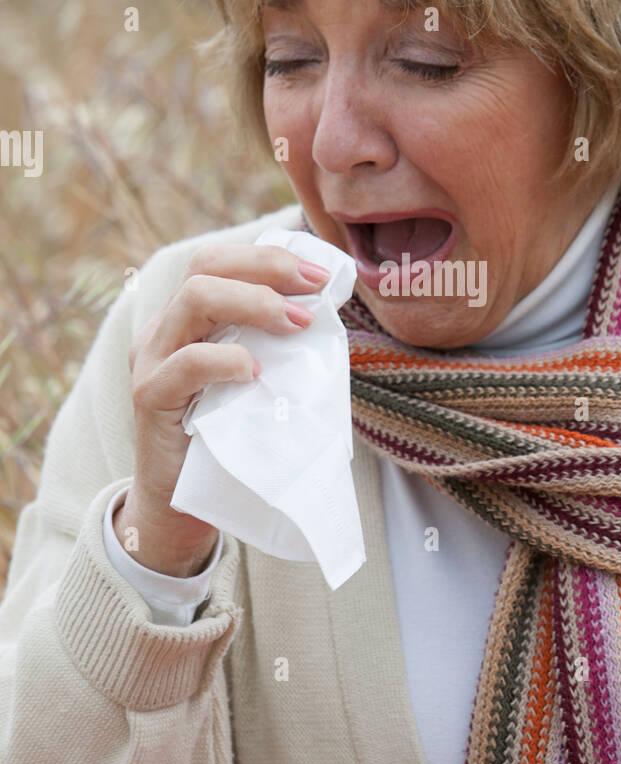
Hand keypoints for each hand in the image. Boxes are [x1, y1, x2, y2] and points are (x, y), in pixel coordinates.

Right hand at [114, 243, 329, 576]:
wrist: (183, 507)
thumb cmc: (229, 439)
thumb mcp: (256, 381)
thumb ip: (276, 345)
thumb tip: (328, 310)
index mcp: (186, 320)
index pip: (218, 261)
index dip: (269, 256)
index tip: (320, 274)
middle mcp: (162, 331)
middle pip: (205, 267)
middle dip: (266, 267)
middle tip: (314, 289)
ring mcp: (150, 361)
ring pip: (194, 300)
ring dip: (255, 303)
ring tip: (297, 324)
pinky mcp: (149, 399)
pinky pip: (185, 363)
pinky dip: (226, 359)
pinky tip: (256, 372)